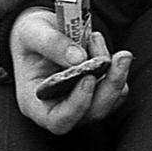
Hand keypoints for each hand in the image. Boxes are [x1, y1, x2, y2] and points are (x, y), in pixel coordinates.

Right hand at [10, 7, 132, 134]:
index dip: (77, 105)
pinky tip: (97, 44)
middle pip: (92, 113)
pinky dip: (115, 66)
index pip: (58, 120)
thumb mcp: (32, 31)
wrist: (41, 30)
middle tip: (121, 57)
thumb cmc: (30, 35)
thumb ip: (52, 43)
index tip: (89, 77)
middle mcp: (58, 107)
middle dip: (110, 86)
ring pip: (109, 101)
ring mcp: (81, 101)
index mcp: (34, 102)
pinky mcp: (97, 91)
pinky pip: (117, 88)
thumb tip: (80, 58)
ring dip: (115, 72)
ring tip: (95, 39)